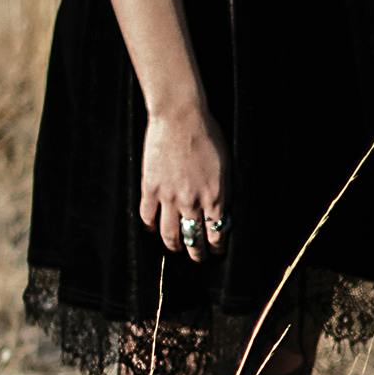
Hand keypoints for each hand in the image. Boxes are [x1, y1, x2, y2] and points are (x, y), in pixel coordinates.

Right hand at [141, 107, 229, 262]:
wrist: (180, 117)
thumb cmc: (207, 134)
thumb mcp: (226, 165)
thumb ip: (224, 191)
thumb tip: (223, 210)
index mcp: (215, 197)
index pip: (216, 232)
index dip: (216, 245)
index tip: (216, 249)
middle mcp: (192, 202)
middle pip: (194, 238)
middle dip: (197, 252)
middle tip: (197, 257)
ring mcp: (169, 197)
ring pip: (170, 234)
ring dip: (174, 245)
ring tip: (176, 248)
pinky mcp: (150, 188)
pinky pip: (147, 216)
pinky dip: (150, 227)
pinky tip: (153, 229)